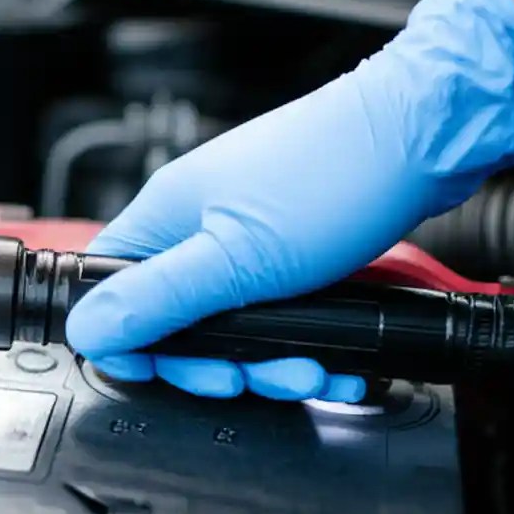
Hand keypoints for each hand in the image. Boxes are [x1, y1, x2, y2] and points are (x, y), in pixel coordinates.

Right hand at [65, 0, 513, 401]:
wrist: (427, 134)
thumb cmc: (335, 176)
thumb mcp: (235, 261)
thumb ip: (156, 301)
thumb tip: (85, 330)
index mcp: (164, 218)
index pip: (108, 291)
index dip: (129, 342)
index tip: (161, 372)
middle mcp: (196, 224)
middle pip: (174, 320)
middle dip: (217, 364)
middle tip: (250, 378)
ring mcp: (243, 234)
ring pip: (230, 324)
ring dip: (271, 361)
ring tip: (311, 369)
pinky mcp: (287, 246)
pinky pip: (275, 312)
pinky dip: (302, 342)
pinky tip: (332, 358)